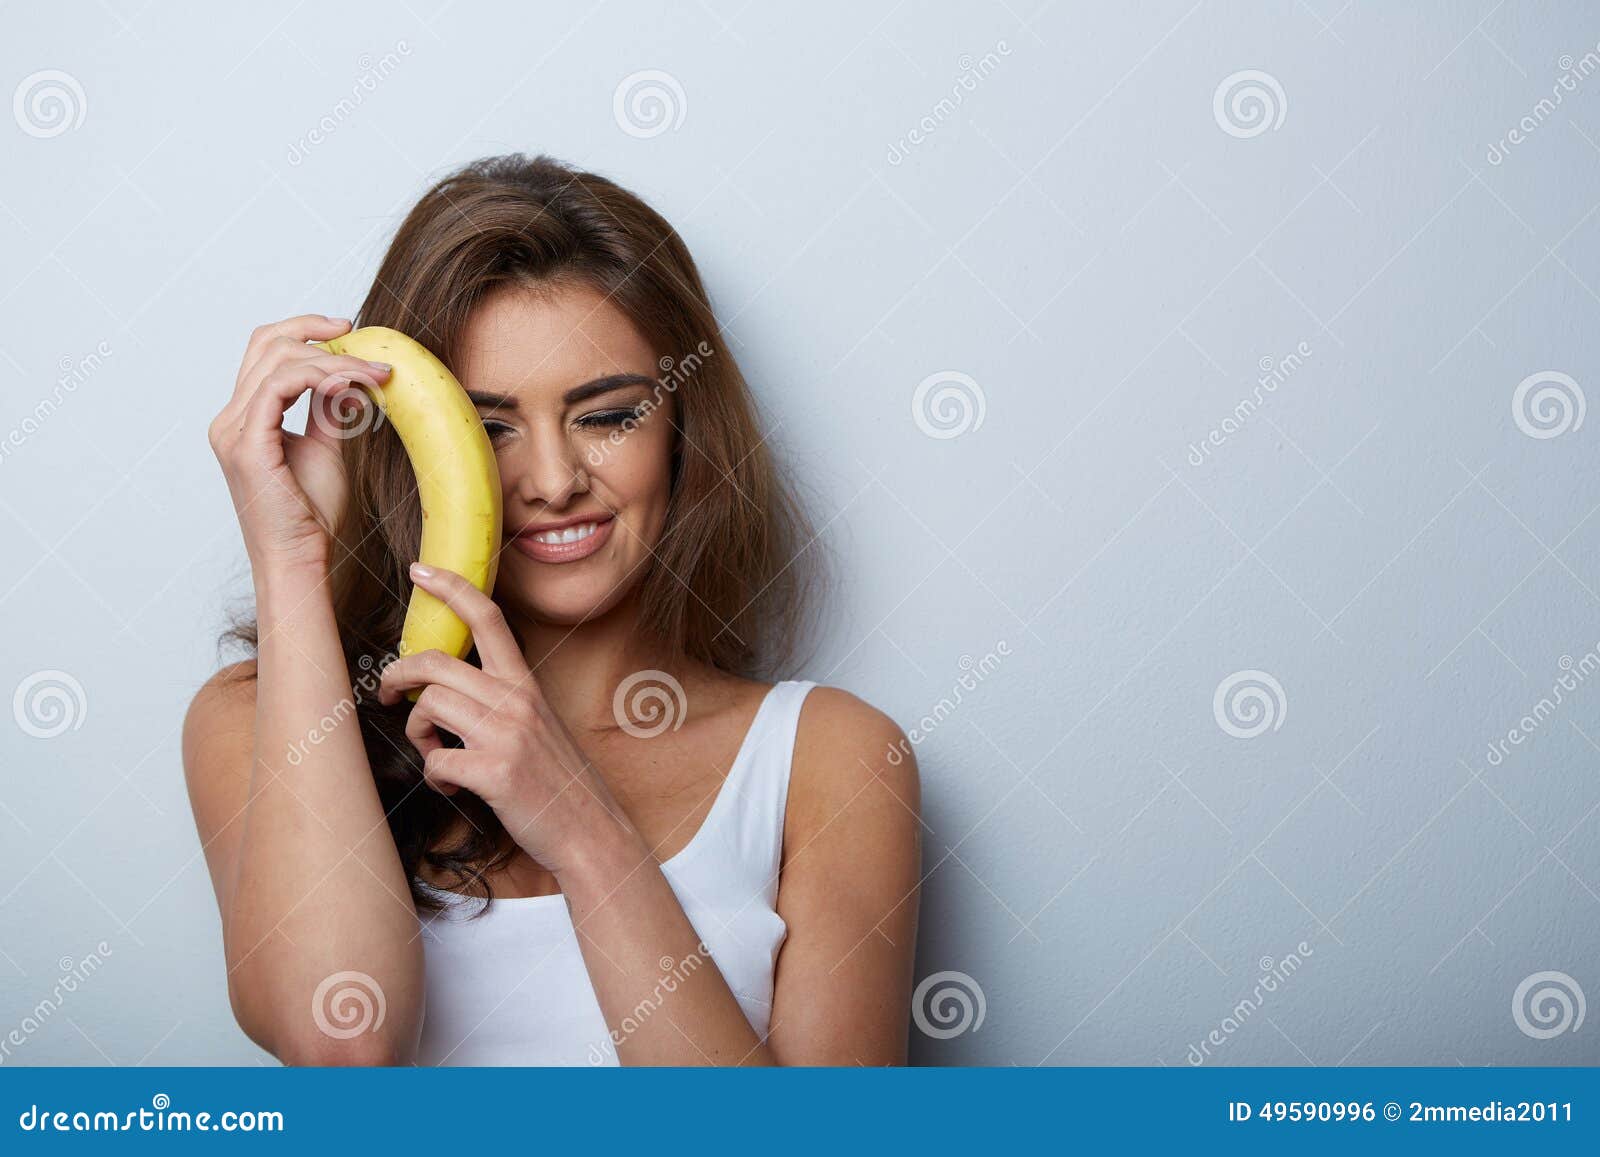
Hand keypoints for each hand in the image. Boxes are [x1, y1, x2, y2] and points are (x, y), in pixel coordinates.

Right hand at [208, 314, 393, 571]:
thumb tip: (346, 376)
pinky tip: (351, 383)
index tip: (350, 331)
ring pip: (278, 361)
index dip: (306, 331)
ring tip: (375, 373)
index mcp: (244, 418)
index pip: (267, 352)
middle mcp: (230, 419)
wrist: (301, 559)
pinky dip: (320, 377)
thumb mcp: (326, 449)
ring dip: (333, 360)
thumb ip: (328, 410)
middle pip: (266, 343)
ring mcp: (233, 430)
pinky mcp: (246, 444)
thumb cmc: (312, 516)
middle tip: (365, 343)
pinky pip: (280, 387)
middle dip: (317, 331)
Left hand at [376, 564, 640, 876]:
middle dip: (397, 675)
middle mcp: (515, 700)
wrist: (590, 829)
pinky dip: (436, 776)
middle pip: (435, 663)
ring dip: (418, 733)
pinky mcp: (494, 772)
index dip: (451, 588)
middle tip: (387, 693)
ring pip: (428, 707)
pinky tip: (454, 785)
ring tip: (436, 753)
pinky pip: (436, 761)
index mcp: (525, 684)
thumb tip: (444, 694)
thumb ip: (498, 701)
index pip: (487, 618)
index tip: (420, 571)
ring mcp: (505, 735)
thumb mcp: (537, 723)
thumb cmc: (556, 778)